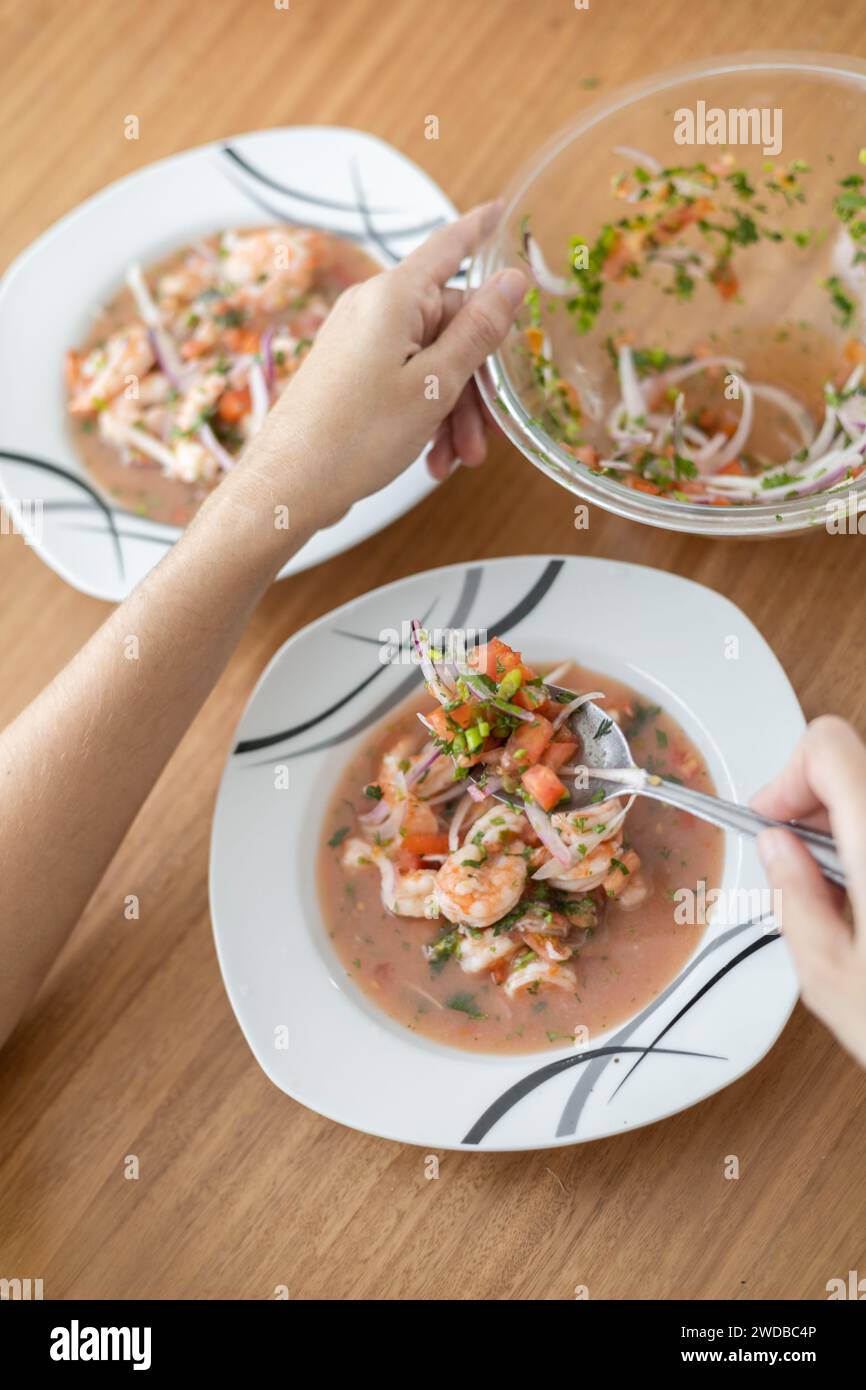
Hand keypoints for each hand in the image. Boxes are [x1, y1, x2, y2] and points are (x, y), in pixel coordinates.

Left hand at [242, 201, 526, 526]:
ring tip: (456, 457)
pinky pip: (403, 379)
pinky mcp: (349, 369)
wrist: (290, 484)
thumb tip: (512, 279)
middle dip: (475, 381)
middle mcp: (372, 308)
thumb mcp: (435, 384)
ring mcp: (358, 339)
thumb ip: (478, 330)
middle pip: (449, 325)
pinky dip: (424, 414)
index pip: (450, 247)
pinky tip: (431, 456)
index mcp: (394, 297)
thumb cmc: (355, 437)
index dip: (481, 230)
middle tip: (486, 433)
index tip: (502, 210)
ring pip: (430, 361)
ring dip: (453, 410)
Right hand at [752, 716, 865, 1067]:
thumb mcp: (833, 978)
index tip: (772, 825)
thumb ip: (795, 897)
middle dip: (816, 809)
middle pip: (856, 766)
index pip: (828, 747)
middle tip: (800, 871)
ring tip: (849, 903)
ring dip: (853, 834)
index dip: (787, 778)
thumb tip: (779, 847)